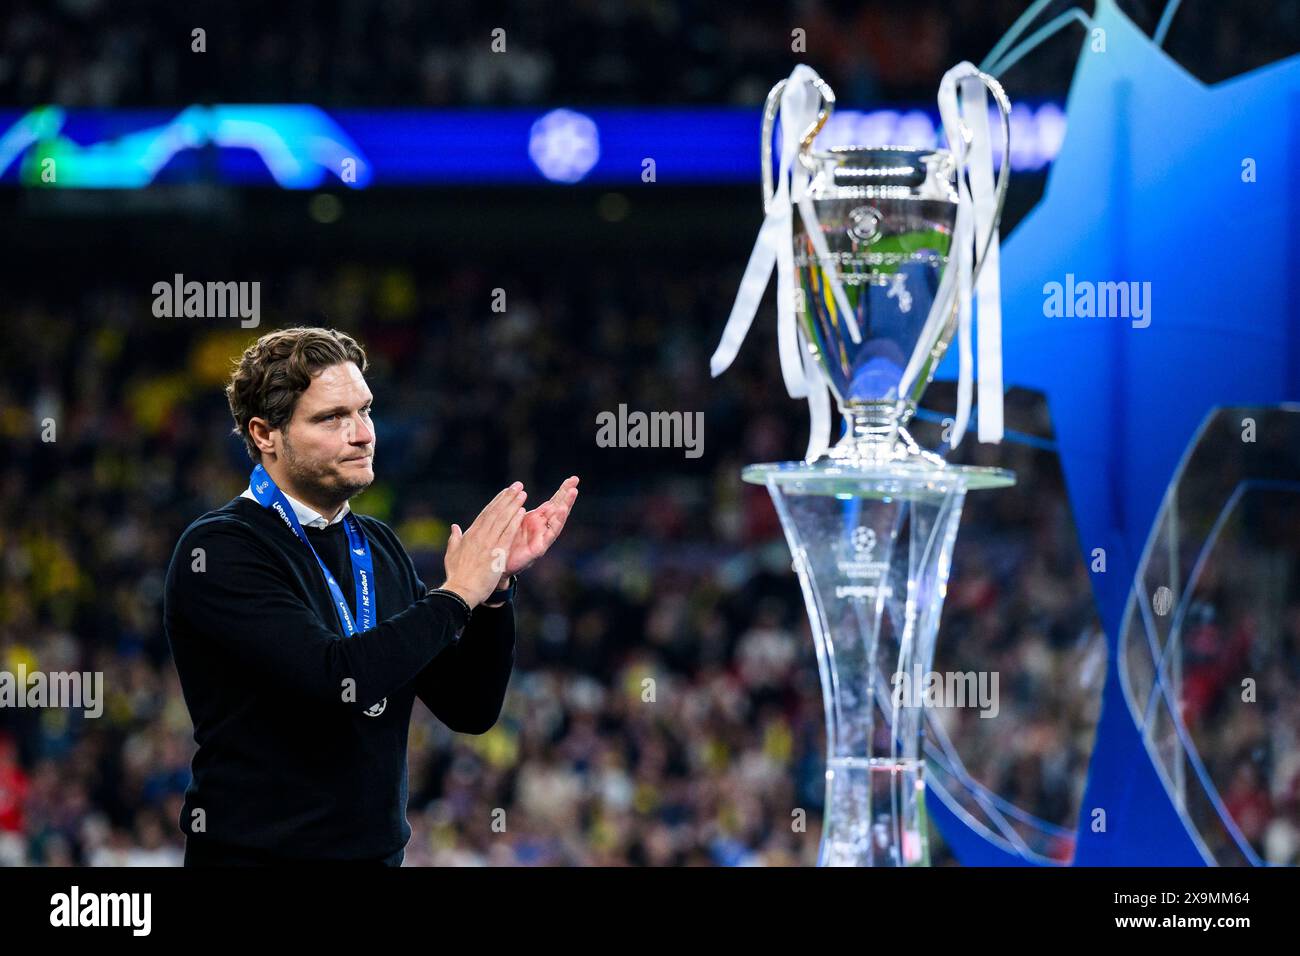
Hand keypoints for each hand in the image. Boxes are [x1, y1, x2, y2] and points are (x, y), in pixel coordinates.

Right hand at [441, 482, 527, 606]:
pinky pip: (507, 534)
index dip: (497, 501)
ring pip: (502, 519)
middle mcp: (479, 535)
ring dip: (513, 505)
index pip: (486, 514)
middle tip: (517, 485)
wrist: (460, 591)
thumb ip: (455, 539)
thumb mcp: (451, 554)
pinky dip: (514, 522)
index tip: (505, 492)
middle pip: (495, 512)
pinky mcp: (496, 553)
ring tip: (522, 494)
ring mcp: (488, 543)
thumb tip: (454, 527)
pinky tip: (521, 512)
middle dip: (507, 497)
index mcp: (470, 535)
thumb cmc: (456, 576)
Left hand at [502, 475, 578, 575]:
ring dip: (566, 505)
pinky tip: (561, 511)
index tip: (572, 478)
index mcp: (537, 519)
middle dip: (567, 494)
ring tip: (573, 492)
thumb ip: (517, 509)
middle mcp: (543, 527)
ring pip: (558, 519)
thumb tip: (518, 491)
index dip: (562, 491)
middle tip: (576, 480)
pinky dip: (558, 522)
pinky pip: (550, 534)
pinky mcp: (539, 548)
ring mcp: (543, 537)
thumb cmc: (505, 543)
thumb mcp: (512, 522)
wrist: (497, 565)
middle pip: (559, 507)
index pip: (553, 502)